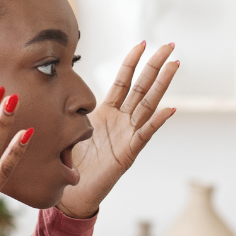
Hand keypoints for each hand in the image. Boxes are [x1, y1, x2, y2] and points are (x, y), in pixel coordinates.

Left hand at [57, 42, 178, 218]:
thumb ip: (72, 112)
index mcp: (106, 112)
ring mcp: (128, 135)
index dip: (132, 62)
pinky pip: (145, 134)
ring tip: (175, 65)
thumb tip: (60, 93)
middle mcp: (122, 120)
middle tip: (171, 45)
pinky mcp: (129, 153)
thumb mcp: (67, 129)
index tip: (142, 43)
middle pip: (142, 87)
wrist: (72, 193)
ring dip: (162, 85)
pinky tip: (171, 109)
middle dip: (156, 65)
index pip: (123, 81)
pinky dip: (157, 122)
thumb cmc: (69, 162)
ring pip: (148, 104)